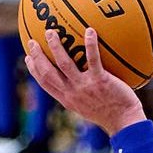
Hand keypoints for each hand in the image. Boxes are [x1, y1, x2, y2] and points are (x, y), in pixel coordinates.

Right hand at [25, 28, 144, 133]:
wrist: (124, 122)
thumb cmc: (110, 113)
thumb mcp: (89, 106)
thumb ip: (81, 92)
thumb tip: (79, 78)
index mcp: (67, 99)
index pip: (45, 83)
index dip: (34, 70)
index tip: (28, 58)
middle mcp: (72, 93)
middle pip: (48, 72)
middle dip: (38, 56)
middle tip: (32, 41)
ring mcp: (85, 87)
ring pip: (64, 63)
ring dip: (56, 47)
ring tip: (52, 32)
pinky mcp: (100, 81)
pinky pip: (93, 59)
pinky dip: (90, 44)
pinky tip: (89, 30)